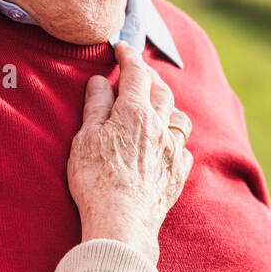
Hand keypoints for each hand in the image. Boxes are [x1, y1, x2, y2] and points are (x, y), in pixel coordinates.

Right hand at [67, 41, 193, 264]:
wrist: (122, 224)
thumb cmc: (96, 180)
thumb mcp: (86, 138)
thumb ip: (96, 106)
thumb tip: (100, 81)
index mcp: (135, 112)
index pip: (136, 72)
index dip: (129, 55)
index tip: (122, 47)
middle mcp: (160, 126)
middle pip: (161, 89)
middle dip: (149, 75)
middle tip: (137, 70)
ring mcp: (173, 150)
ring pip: (178, 115)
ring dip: (168, 103)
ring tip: (156, 103)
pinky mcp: (179, 173)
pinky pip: (184, 146)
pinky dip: (175, 136)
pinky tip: (167, 141)